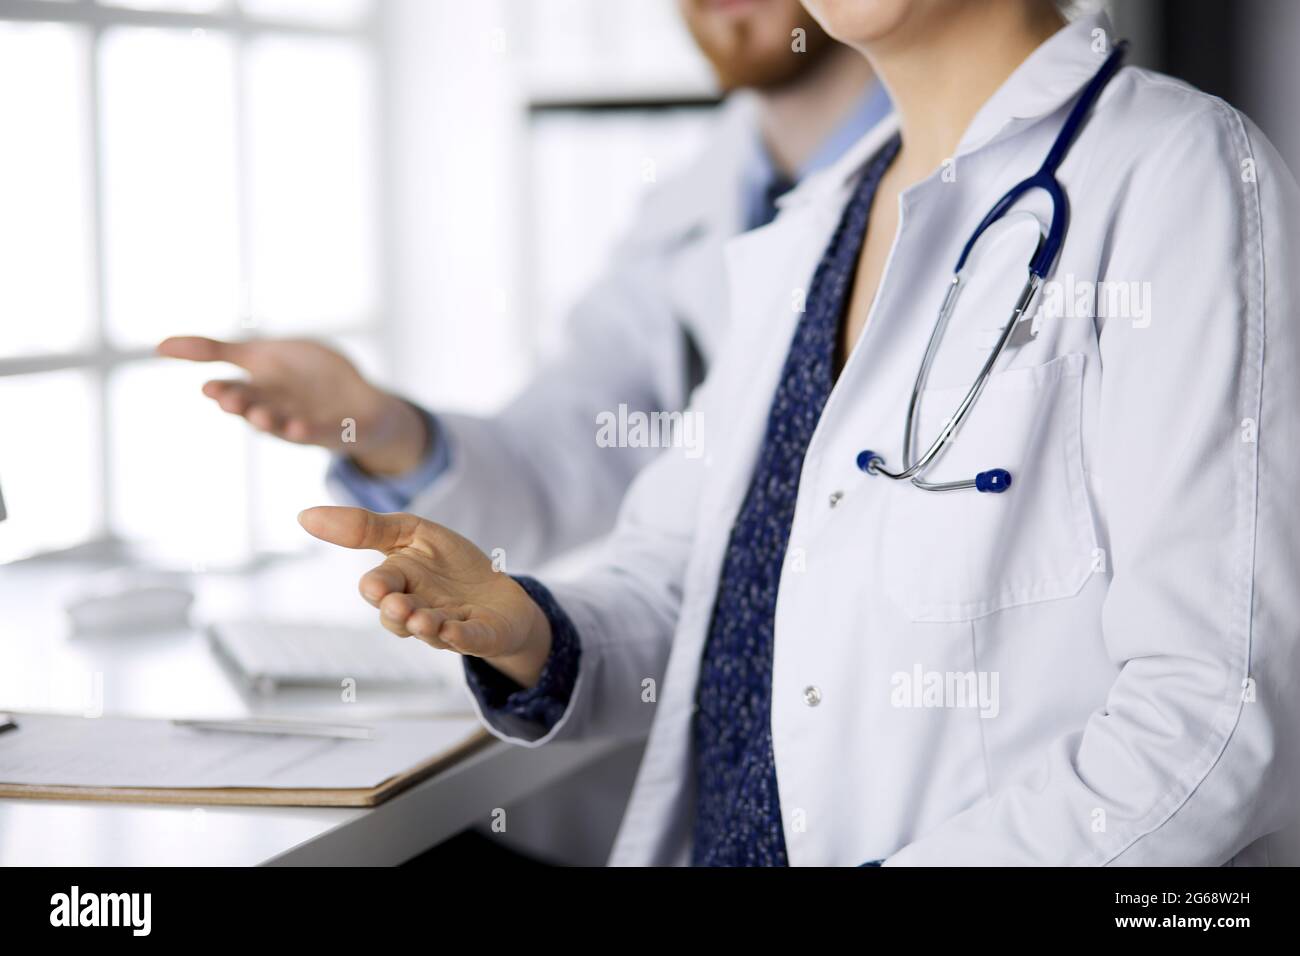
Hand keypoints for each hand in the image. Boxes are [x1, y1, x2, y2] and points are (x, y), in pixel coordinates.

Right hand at [156, 336, 427, 475]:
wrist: (361, 402)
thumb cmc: (307, 377)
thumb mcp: (262, 355)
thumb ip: (216, 350)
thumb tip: (159, 346)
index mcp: (260, 390)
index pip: (235, 390)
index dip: (222, 390)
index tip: (208, 388)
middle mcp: (278, 409)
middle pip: (255, 408)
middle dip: (242, 405)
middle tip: (227, 400)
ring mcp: (305, 421)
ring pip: (283, 424)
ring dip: (271, 422)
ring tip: (260, 415)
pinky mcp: (335, 429)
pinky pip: (320, 432)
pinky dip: (309, 430)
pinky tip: (300, 427)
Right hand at [298, 506, 553, 687]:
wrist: (501, 594)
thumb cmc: (450, 565)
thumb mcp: (411, 534)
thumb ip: (365, 528)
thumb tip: (304, 516)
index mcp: (400, 583)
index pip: (379, 586)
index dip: (377, 587)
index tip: (375, 586)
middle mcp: (419, 610)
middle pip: (397, 617)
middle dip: (396, 612)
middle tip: (398, 605)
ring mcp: (449, 627)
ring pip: (430, 632)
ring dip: (425, 626)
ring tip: (423, 619)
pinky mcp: (482, 636)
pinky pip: (469, 641)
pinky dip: (461, 637)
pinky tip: (455, 631)